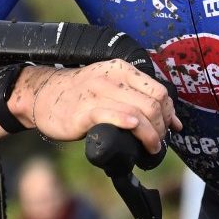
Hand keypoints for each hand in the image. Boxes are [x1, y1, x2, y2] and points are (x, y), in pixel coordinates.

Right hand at [16, 62, 179, 152]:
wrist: (44, 96)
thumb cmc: (80, 96)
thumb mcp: (111, 87)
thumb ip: (139, 99)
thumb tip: (174, 122)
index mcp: (122, 70)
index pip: (160, 91)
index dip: (170, 113)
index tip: (169, 128)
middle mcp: (112, 78)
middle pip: (154, 104)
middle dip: (162, 127)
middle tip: (158, 142)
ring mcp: (98, 93)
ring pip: (140, 113)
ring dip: (152, 136)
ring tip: (151, 148)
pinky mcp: (86, 111)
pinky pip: (116, 116)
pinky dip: (132, 127)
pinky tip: (136, 140)